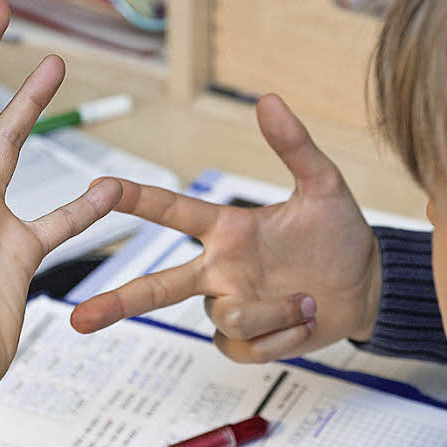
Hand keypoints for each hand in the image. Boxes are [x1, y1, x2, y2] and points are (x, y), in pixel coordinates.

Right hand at [71, 95, 380, 361]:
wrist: (369, 286)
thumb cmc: (340, 234)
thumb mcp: (324, 186)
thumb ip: (294, 146)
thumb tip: (269, 100)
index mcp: (228, 231)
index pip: (172, 212)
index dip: (137, 199)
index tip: (99, 187)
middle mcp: (220, 270)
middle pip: (158, 286)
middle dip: (117, 302)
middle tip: (78, 317)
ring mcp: (232, 307)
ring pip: (225, 318)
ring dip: (271, 311)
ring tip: (308, 300)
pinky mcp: (248, 341)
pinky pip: (246, 346)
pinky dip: (282, 334)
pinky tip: (304, 321)